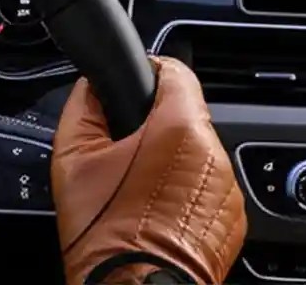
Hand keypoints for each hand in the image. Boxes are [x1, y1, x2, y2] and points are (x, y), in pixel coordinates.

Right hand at [51, 57, 244, 284]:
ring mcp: (228, 190)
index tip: (137, 85)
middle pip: (187, 116)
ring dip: (174, 161)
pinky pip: (210, 190)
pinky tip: (157, 212)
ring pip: (199, 155)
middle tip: (124, 152)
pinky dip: (188, 194)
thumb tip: (91, 89)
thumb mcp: (72, 157)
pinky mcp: (233, 219)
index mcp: (178, 129)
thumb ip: (84, 107)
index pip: (177, 71)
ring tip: (139, 189)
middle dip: (157, 127)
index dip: (152, 72)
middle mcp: (214, 154)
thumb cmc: (105, 232)